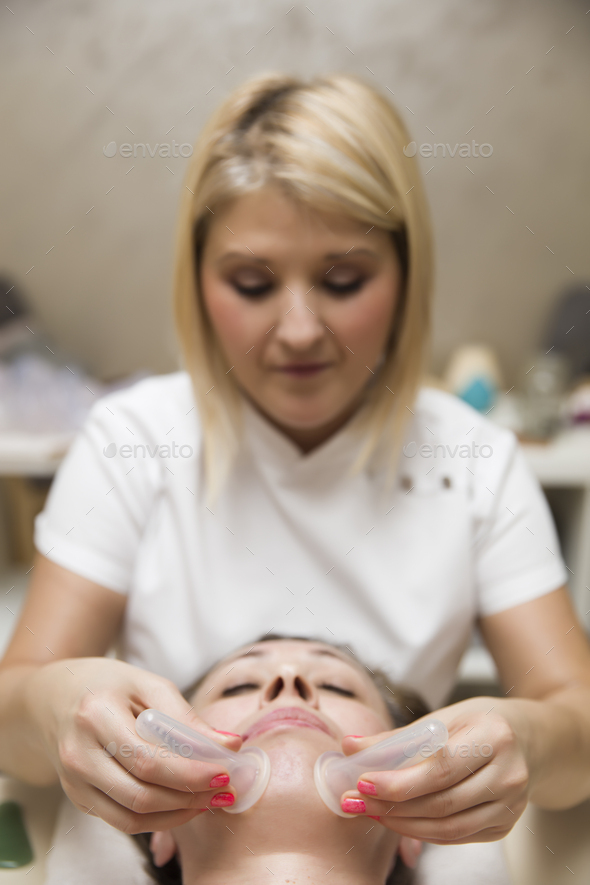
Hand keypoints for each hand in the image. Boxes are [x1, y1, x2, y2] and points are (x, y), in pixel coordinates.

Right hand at [26, 657, 241, 833]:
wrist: (55, 697)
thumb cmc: (108, 685)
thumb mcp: (148, 685)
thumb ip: (186, 716)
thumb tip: (228, 745)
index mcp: (95, 715)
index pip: (147, 759)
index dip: (190, 772)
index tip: (224, 770)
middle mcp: (78, 754)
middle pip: (140, 793)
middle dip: (190, 796)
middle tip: (224, 788)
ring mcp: (74, 782)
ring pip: (132, 816)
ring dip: (179, 814)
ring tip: (210, 799)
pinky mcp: (78, 798)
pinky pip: (122, 822)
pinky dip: (159, 819)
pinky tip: (184, 803)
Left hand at [339, 696, 529, 843]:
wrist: (528, 739)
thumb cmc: (480, 722)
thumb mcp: (444, 718)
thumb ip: (398, 737)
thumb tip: (351, 747)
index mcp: (494, 737)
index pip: (440, 769)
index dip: (399, 781)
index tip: (363, 781)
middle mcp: (509, 775)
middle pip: (442, 802)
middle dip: (392, 805)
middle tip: (356, 801)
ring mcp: (511, 805)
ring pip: (449, 827)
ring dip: (403, 824)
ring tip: (371, 811)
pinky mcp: (505, 826)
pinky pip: (457, 836)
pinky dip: (424, 832)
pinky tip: (398, 820)